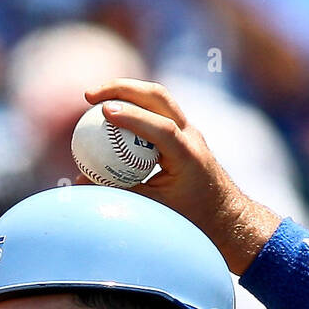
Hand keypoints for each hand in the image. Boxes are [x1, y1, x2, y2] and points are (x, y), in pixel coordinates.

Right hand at [78, 79, 278, 273]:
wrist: (227, 217)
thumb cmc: (193, 220)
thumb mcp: (155, 209)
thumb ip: (119, 193)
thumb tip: (81, 183)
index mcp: (188, 156)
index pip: (160, 126)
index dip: (132, 116)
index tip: (103, 111)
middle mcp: (191, 136)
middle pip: (158, 97)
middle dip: (122, 88)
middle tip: (89, 96)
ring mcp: (190, 131)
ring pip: (158, 98)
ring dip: (127, 92)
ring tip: (95, 99)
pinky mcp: (184, 133)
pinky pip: (156, 111)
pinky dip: (134, 106)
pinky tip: (112, 114)